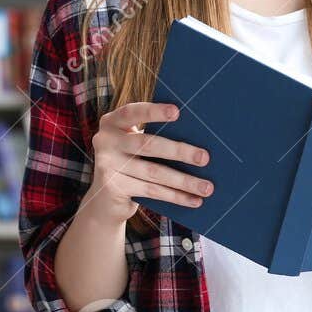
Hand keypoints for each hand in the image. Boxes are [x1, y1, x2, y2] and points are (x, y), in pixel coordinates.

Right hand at [83, 101, 212, 224]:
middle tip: (205, 158)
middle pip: (147, 144)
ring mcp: (106, 165)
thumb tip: (200, 136)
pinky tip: (194, 199)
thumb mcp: (138, 144)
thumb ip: (157, 134)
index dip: (154, 111)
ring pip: (154, 172)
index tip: (177, 111)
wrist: (106, 199)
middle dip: (179, 151)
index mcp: (112, 122)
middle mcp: (105, 141)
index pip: (132, 112)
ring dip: (184, 181)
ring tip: (207, 187)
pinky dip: (176, 196)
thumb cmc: (133, 161)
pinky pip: (151, 191)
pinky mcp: (112, 188)